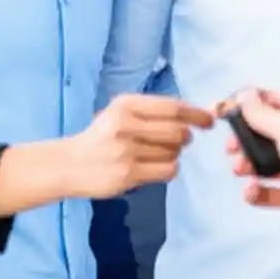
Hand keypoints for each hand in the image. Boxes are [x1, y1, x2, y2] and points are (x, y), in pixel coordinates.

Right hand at [65, 94, 213, 197]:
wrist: (70, 164)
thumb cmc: (101, 137)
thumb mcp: (121, 113)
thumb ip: (152, 112)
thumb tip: (192, 116)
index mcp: (126, 104)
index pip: (172, 107)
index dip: (196, 114)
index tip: (209, 120)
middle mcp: (126, 124)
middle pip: (177, 131)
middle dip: (186, 138)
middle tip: (181, 141)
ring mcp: (126, 150)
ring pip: (173, 153)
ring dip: (174, 154)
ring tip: (156, 154)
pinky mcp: (127, 173)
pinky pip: (167, 171)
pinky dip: (168, 169)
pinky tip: (155, 167)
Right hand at [226, 88, 279, 227]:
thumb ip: (262, 113)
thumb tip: (244, 95)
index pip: (275, 102)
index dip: (252, 103)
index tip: (229, 107)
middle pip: (265, 135)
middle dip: (244, 140)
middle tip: (231, 145)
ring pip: (264, 164)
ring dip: (246, 165)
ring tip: (240, 168)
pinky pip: (268, 193)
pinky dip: (256, 192)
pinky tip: (252, 189)